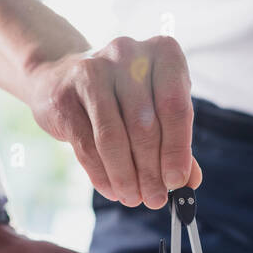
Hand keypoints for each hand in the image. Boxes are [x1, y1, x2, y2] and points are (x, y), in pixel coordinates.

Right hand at [25, 35, 202, 208]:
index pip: (175, 105)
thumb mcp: (155, 110)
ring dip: (126, 176)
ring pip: (113, 137)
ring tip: (133, 198)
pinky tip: (112, 190)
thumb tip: (191, 182)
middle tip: (155, 199)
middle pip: (144, 125)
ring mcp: (92, 71)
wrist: (61, 78)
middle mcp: (127, 54)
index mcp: (161, 52)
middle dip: (151, 170)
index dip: (178, 149)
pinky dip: (102, 174)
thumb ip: (176, 143)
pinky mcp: (65, 96)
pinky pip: (87, 145)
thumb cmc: (121, 97)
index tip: (177, 182)